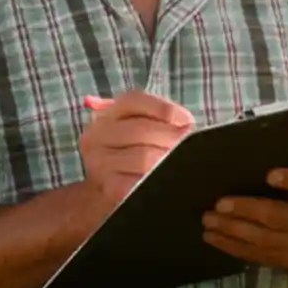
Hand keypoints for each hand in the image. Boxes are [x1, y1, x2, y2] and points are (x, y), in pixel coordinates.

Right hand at [80, 90, 193, 206]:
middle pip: (141, 130)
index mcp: (108, 112)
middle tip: (190, 148)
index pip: (134, 100)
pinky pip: (138, 183)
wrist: (115, 186)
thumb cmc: (138, 153)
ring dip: (168, 162)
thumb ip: (162, 120)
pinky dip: (155, 182)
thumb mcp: (145, 129)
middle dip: (172, 139)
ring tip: (180, 166)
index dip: (166, 109)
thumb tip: (186, 126)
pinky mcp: (107, 186)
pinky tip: (163, 182)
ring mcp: (99, 161)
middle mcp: (97, 133)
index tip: (188, 122)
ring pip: (143, 158)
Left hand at [201, 158, 287, 274]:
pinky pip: (255, 254)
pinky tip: (211, 236)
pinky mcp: (284, 258)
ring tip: (208, 218)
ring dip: (231, 229)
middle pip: (277, 217)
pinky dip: (231, 246)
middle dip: (246, 210)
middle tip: (219, 203)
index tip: (270, 174)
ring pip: (261, 238)